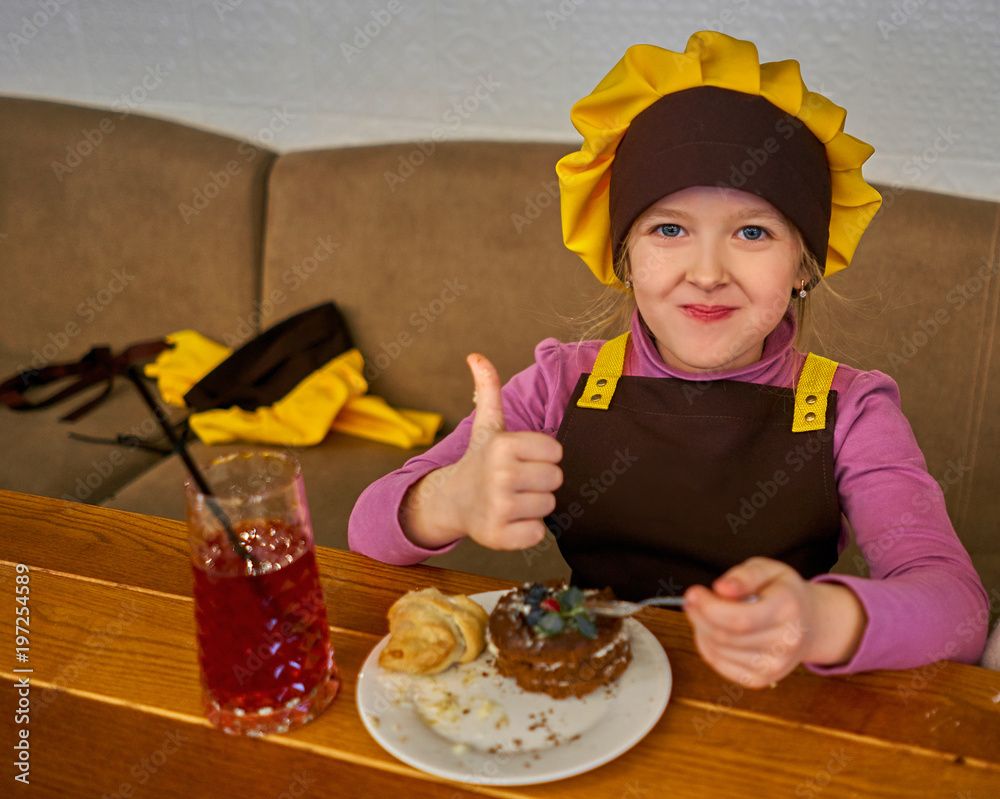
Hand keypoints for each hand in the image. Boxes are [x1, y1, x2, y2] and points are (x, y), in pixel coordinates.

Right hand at [400, 354, 563, 550]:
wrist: (451, 500)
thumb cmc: (479, 460)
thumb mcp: (486, 425)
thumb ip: (488, 390)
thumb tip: (475, 356)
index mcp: (504, 445)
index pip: (556, 452)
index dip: (542, 456)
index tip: (521, 458)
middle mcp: (500, 475)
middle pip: (555, 479)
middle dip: (539, 481)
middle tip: (517, 480)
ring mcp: (499, 507)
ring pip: (549, 506)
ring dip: (534, 505)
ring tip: (511, 498)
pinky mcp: (499, 536)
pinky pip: (537, 533)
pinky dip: (527, 530)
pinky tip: (509, 520)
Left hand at [683, 557, 866, 687]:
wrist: (808, 623)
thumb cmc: (783, 592)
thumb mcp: (767, 569)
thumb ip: (744, 575)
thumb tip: (721, 588)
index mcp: (788, 609)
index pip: (740, 618)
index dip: (709, 607)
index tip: (693, 593)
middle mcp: (785, 642)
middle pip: (725, 636)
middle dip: (699, 616)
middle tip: (692, 600)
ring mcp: (775, 666)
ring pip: (718, 651)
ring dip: (701, 630)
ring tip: (706, 613)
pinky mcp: (761, 680)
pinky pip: (720, 665)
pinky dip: (707, 647)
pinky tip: (711, 631)